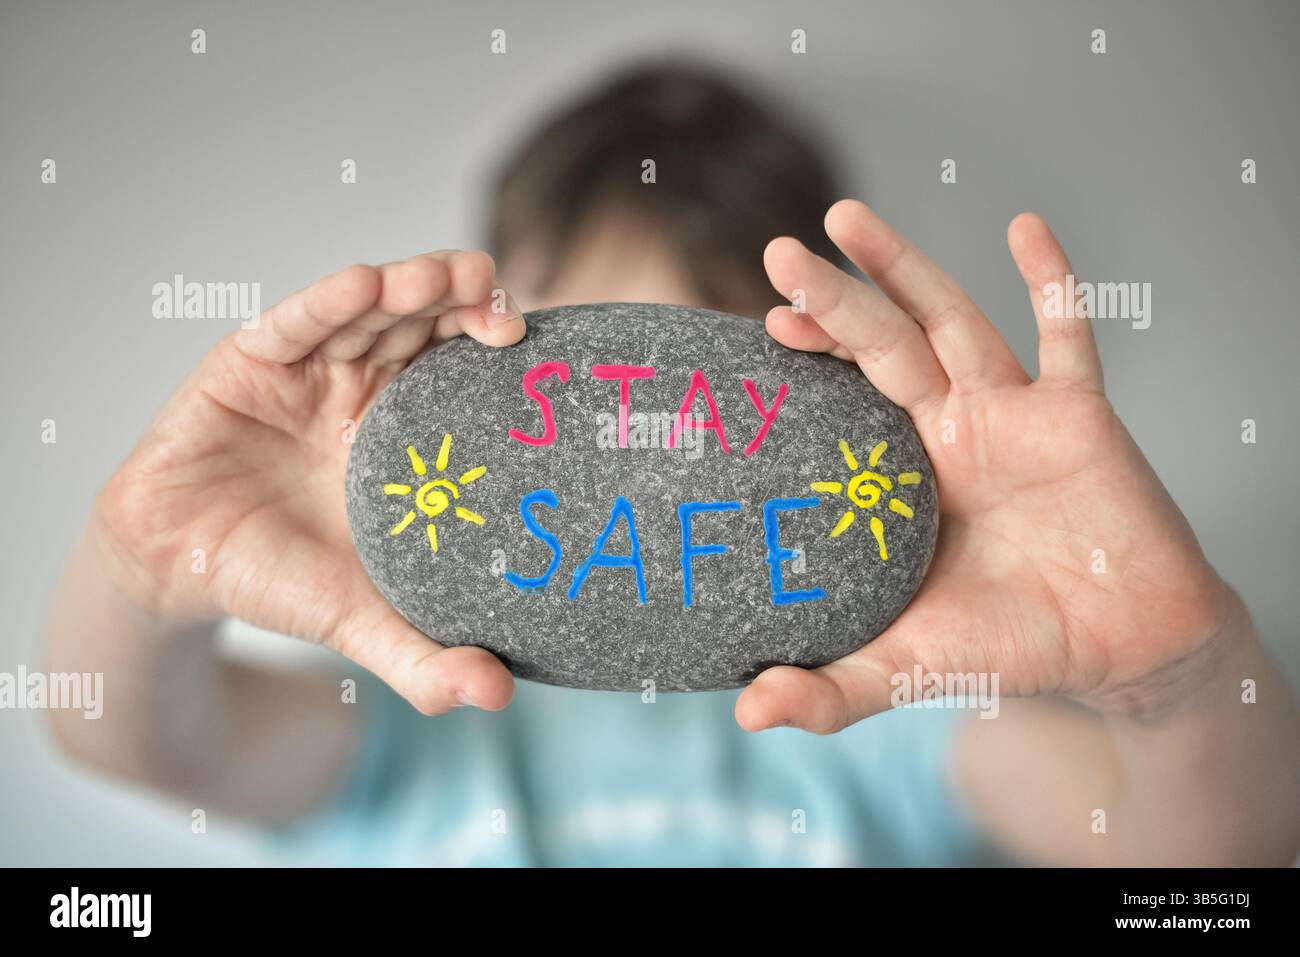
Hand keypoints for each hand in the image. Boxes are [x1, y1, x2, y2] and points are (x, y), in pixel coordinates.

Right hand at [96, 252, 521, 714]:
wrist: (183, 570)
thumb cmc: (282, 580)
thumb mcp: (361, 622)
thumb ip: (425, 657)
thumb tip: (497, 700)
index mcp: (408, 429)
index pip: (465, 371)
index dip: (496, 347)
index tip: (533, 344)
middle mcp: (366, 386)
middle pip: (426, 324)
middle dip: (462, 300)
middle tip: (496, 292)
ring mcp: (311, 368)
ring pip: (369, 311)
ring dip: (407, 287)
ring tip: (443, 276)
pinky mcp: (251, 362)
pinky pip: (294, 323)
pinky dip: (328, 302)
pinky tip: (362, 282)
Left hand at [739, 200, 1230, 732]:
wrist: (1119, 649)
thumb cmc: (1008, 644)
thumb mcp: (909, 667)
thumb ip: (832, 689)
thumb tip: (747, 714)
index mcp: (903, 469)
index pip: (843, 397)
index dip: (806, 359)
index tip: (757, 327)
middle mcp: (950, 427)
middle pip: (883, 345)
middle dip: (834, 298)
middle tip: (777, 252)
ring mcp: (1013, 415)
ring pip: (952, 323)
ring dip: (905, 268)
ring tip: (846, 217)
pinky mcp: (1081, 418)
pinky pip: (1068, 340)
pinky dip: (1053, 284)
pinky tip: (1027, 227)